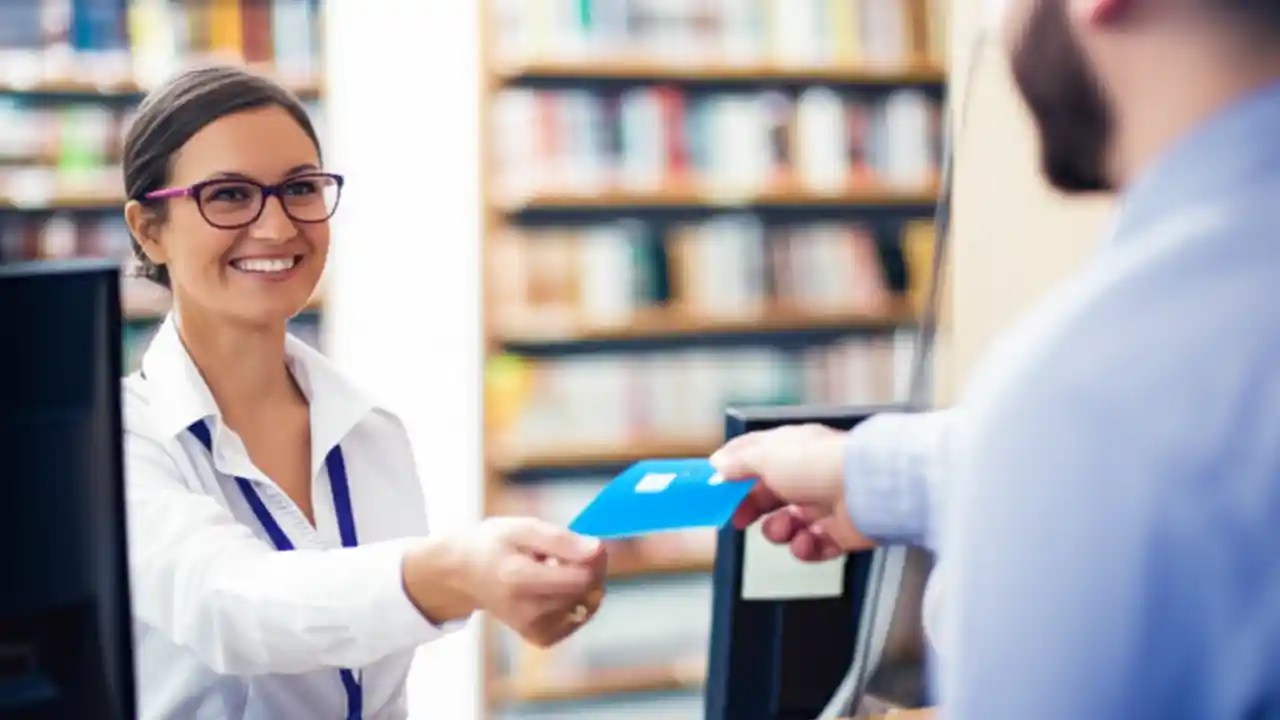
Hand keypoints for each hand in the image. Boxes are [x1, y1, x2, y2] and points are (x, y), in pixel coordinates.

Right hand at [418, 517, 606, 646]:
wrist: (464, 575)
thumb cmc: (494, 545)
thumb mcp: (522, 528)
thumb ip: (561, 539)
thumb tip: (598, 550)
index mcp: (519, 578)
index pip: (581, 578)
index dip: (595, 559)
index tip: (590, 544)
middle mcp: (526, 610)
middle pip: (587, 591)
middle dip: (590, 569)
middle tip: (567, 553)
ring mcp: (533, 628)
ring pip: (586, 604)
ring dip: (582, 583)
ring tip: (554, 570)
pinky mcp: (541, 638)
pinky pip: (578, 617)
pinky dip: (576, 600)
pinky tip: (555, 588)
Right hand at [710, 423, 873, 561]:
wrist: (868, 489)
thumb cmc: (819, 463)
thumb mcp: (766, 456)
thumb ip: (739, 462)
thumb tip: (718, 463)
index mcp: (790, 450)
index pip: (756, 458)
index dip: (735, 473)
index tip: (718, 489)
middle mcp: (807, 475)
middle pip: (768, 496)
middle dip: (752, 510)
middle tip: (740, 520)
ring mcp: (824, 504)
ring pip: (787, 525)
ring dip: (779, 532)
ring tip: (786, 530)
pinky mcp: (840, 532)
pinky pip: (812, 546)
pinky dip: (806, 548)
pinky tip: (807, 542)